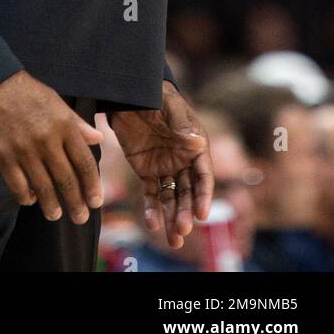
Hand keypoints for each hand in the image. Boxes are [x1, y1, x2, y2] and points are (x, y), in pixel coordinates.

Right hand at [0, 69, 104, 224]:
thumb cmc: (25, 91)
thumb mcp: (55, 101)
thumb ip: (76, 123)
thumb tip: (98, 138)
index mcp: (63, 124)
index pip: (84, 162)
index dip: (92, 185)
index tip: (96, 201)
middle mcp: (46, 139)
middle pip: (66, 180)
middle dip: (76, 203)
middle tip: (80, 218)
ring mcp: (23, 150)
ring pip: (43, 188)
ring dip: (51, 205)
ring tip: (55, 215)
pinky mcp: (2, 156)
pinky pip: (17, 185)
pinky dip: (26, 196)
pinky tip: (30, 200)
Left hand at [107, 81, 213, 247]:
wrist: (129, 94)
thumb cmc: (155, 95)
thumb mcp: (168, 106)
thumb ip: (180, 125)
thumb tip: (196, 143)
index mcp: (196, 146)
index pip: (203, 175)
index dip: (204, 195)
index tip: (202, 214)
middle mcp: (183, 160)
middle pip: (188, 192)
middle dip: (186, 212)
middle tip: (182, 231)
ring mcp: (166, 167)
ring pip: (172, 197)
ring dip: (172, 217)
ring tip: (173, 240)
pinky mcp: (147, 171)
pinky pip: (151, 193)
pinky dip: (152, 208)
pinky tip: (152, 223)